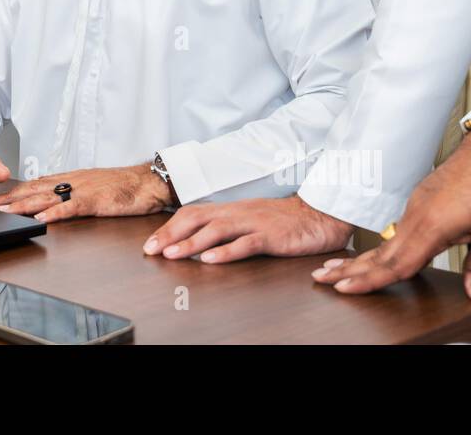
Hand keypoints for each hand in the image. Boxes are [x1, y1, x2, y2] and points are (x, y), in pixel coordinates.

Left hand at [0, 165, 170, 222]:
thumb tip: (54, 198)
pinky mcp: (96, 201)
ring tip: (6, 211)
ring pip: (48, 197)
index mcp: (72, 178)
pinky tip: (41, 219)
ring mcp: (83, 191)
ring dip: (25, 205)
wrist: (148, 181)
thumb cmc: (124, 185)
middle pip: (36, 189)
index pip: (38, 183)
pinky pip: (71, 208)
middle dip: (12, 197)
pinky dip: (55, 213)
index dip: (16, 190)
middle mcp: (73, 182)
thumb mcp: (94, 185)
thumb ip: (73, 190)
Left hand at [142, 194, 353, 262]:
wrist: (319, 214)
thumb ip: (226, 227)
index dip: (169, 227)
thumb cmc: (283, 220)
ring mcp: (254, 223)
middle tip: (151, 250)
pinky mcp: (271, 236)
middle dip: (171, 234)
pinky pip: (246, 243)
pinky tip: (211, 260)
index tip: (151, 244)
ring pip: (217, 230)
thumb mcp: (249, 220)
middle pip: (197, 218)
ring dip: (192, 243)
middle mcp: (237, 212)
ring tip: (172, 255)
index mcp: (230, 209)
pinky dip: (226, 252)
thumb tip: (198, 241)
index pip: (192, 213)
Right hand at [312, 126, 470, 306]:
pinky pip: (395, 230)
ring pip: (385, 241)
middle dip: (348, 269)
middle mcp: (416, 215)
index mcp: (432, 225)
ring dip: (359, 259)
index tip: (345, 290)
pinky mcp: (419, 202)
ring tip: (336, 269)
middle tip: (320, 278)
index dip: (369, 281)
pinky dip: (377, 247)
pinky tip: (373, 257)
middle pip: (378, 252)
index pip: (396, 263)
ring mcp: (415, 207)